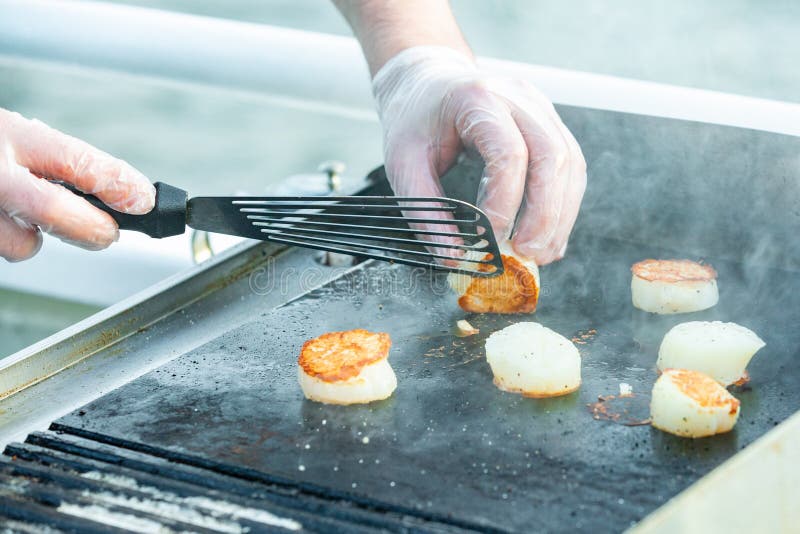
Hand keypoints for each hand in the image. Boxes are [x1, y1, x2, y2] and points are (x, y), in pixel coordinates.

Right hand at [0, 108, 154, 261]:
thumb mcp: (13, 138)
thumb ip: (57, 163)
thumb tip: (123, 194)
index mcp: (10, 136)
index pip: (75, 159)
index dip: (116, 182)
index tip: (144, 199)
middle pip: (51, 210)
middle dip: (91, 229)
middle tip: (107, 232)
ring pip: (22, 244)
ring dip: (31, 238)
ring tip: (15, 214)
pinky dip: (3, 239)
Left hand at [373, 46, 585, 264]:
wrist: (425, 80)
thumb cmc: (414, 118)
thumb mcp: (403, 163)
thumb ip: (426, 212)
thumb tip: (454, 259)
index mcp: (477, 99)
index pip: (509, 153)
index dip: (506, 203)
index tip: (493, 240)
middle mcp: (517, 97)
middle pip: (552, 156)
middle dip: (546, 214)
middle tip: (529, 254)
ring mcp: (538, 106)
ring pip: (570, 162)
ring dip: (561, 214)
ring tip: (543, 252)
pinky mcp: (548, 121)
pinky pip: (569, 164)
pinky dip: (563, 203)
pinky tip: (550, 233)